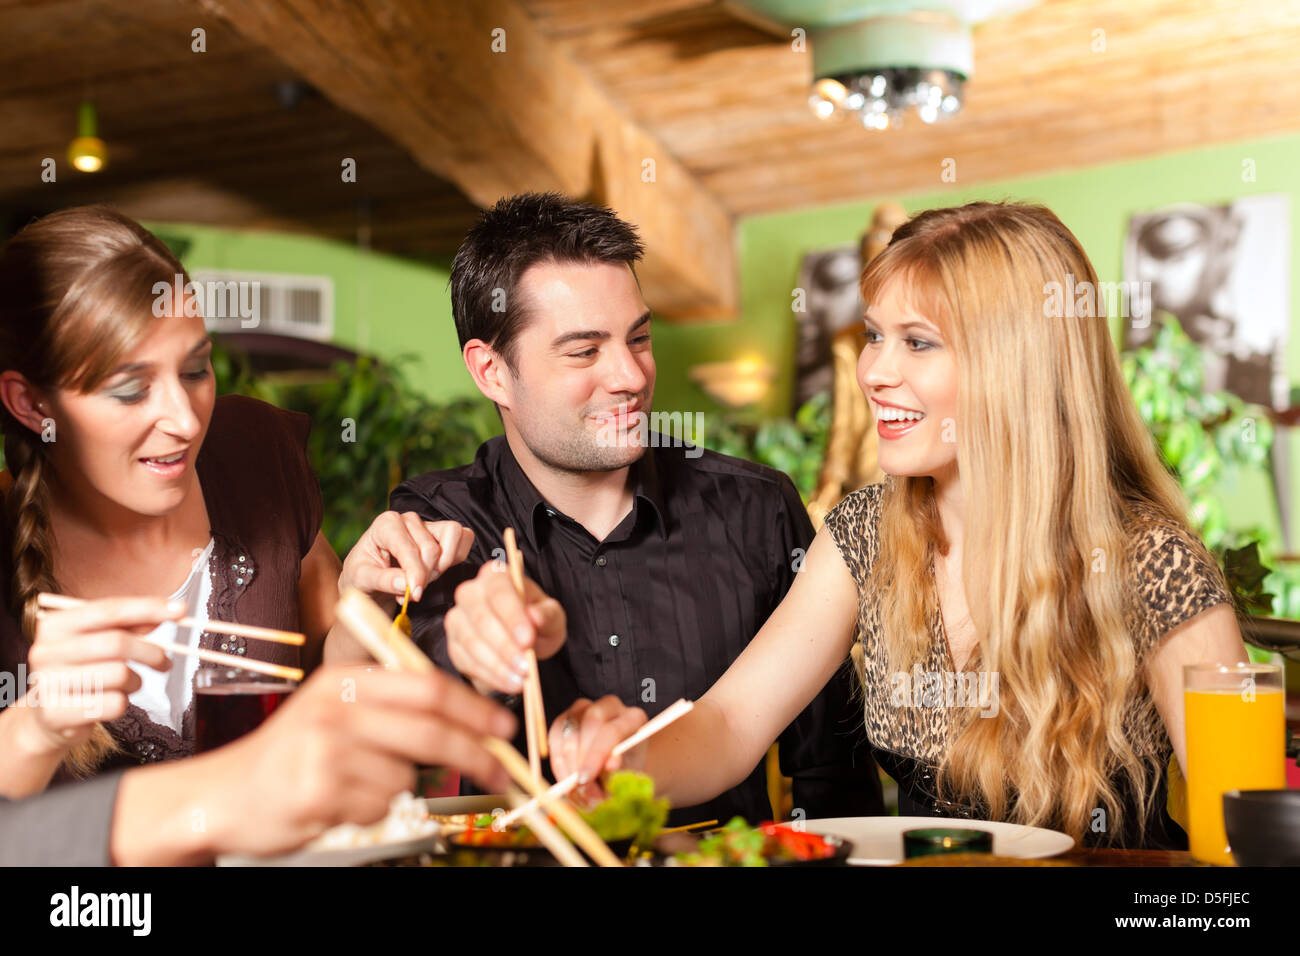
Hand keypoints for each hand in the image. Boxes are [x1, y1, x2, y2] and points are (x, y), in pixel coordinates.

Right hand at [20, 597, 180, 756]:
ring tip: (126, 685)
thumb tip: (168, 612)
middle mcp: (44, 651)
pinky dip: (122, 704)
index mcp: (54, 626)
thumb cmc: (81, 673)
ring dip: (135, 682)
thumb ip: (130, 626)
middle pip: (117, 643)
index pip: (108, 610)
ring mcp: (47, 683)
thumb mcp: (100, 643)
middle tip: (165, 662)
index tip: (181, 610)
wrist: (49, 718)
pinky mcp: (56, 714)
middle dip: (151, 652)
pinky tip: (108, 702)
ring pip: (119, 674)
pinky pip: (114, 704)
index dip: (148, 608)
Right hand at [198, 665, 515, 857]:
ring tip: (354, 786)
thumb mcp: (333, 711)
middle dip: (476, 754)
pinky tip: (335, 802)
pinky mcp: (318, 791)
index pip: (428, 687)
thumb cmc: (290, 755)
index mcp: (345, 680)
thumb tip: (468, 720)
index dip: (474, 708)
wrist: (222, 795)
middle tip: (500, 772)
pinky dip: (369, 811)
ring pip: (405, 777)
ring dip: (396, 790)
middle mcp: (336, 708)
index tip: (502, 727)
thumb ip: (390, 708)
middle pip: (431, 731)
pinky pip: (378, 806)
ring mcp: (326, 750)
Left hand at [340, 512, 474, 605]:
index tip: (415, 594)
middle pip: (431, 548)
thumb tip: (406, 584)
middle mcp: (408, 520)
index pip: (409, 548)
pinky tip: (436, 571)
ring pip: (452, 538)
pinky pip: (464, 538)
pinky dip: (455, 558)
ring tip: (424, 579)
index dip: (415, 573)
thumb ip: (383, 580)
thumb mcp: (362, 580)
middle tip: (412, 591)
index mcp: (386, 524)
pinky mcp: (443, 533)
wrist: (370, 578)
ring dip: (442, 565)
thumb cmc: (363, 575)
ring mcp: (428, 524)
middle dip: (425, 575)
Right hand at [444, 559, 565, 694]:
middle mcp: (470, 592)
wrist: (522, 643)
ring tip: (521, 679)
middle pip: (481, 617)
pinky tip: (509, 683)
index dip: (512, 616)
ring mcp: (457, 618)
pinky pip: (466, 661)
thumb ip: (547, 614)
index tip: (528, 640)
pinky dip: (489, 675)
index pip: (500, 591)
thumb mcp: (552, 616)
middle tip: (526, 666)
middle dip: (504, 646)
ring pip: (471, 642)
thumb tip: (535, 616)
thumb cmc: (537, 622)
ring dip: (497, 664)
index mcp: (496, 576)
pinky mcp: (453, 644)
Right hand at [547, 696, 646, 806]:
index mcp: (633, 718)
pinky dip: (557, 760)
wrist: (618, 769)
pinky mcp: (568, 717)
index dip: (596, 755)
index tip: (585, 779)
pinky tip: (566, 779)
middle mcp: (611, 706)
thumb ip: (620, 772)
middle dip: (579, 756)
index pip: (612, 730)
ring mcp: (587, 708)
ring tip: (575, 789)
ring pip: (568, 728)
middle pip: (590, 721)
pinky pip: (555, 734)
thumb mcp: (627, 777)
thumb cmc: (626, 772)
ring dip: (567, 762)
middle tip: (578, 785)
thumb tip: (610, 764)